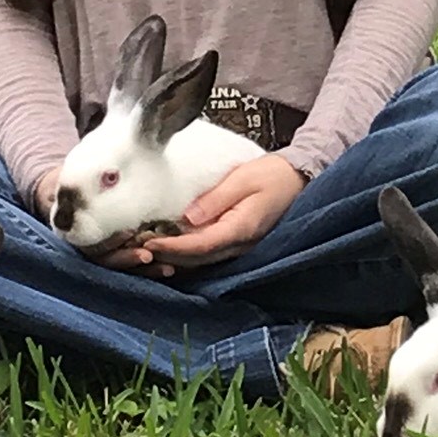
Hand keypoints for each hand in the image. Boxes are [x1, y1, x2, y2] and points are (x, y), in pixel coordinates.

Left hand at [97, 155, 306, 274]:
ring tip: (148, 248)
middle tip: (138, 247)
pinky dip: (189, 254)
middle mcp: (240, 245)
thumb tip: (186, 218)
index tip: (149, 242)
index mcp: (241, 229)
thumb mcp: (242, 179)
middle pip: (197, 259)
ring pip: (202, 261)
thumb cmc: (272, 175)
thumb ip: (214, 199)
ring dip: (176, 258)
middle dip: (167, 256)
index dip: (172, 247)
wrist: (299, 179)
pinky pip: (210, 255)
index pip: (199, 246)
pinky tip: (172, 247)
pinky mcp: (239, 244)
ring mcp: (241, 248)